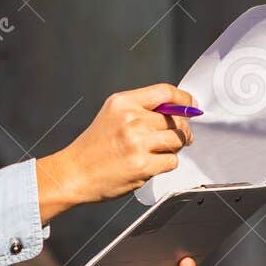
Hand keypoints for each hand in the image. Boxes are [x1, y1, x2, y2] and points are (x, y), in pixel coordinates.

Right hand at [34, 84, 195, 222]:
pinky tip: (150, 164)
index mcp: (123, 102)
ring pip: (177, 141)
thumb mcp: (112, 115)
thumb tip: (177, 109)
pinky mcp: (142, 165)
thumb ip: (140, 109)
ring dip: (174, 148)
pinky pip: (172, 161)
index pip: (165, 92)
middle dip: (182, 130)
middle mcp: (131, 119)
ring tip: (159, 152)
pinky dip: (166, 164)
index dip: (184, 99)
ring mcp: (137, 143)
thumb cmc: (93, 147)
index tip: (191, 105)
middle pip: (176, 119)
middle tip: (178, 137)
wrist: (74, 173)